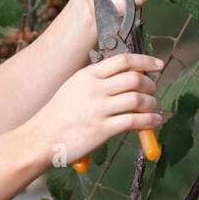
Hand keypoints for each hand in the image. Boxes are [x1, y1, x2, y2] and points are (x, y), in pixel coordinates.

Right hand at [20, 52, 163, 163]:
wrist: (40, 139)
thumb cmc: (57, 115)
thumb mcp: (73, 88)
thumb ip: (96, 81)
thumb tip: (125, 78)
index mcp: (87, 75)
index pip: (123, 60)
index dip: (145, 61)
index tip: (158, 65)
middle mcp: (94, 89)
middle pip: (135, 79)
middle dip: (150, 85)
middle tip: (153, 92)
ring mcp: (98, 109)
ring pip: (138, 99)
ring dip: (152, 104)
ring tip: (154, 109)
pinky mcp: (102, 129)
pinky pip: (135, 121)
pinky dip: (149, 121)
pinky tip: (153, 122)